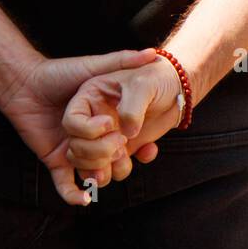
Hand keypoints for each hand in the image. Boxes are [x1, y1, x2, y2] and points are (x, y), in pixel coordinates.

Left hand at [0, 48, 158, 206]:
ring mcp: (74, 149)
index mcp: (105, 119)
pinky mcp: (55, 160)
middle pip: (112, 160)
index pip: (127, 139)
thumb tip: (151, 54)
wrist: (24, 83)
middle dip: (116, 161)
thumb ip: (122, 60)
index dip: (135, 145)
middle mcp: (92, 136)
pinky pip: (66, 185)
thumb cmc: (59, 72)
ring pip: (93, 174)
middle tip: (116, 150)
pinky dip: (74, 195)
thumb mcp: (95, 67)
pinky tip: (85, 199)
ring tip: (101, 170)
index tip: (140, 144)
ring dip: (99, 177)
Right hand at [61, 56, 184, 180]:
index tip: (110, 123)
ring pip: (90, 165)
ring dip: (106, 169)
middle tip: (120, 145)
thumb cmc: (155, 78)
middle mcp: (93, 120)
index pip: (71, 121)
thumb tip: (127, 135)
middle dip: (97, 153)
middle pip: (76, 148)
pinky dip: (125, 169)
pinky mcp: (121, 150)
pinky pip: (113, 170)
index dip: (87, 129)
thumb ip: (131, 108)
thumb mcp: (142, 84)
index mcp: (90, 97)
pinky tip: (148, 151)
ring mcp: (105, 137)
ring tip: (125, 156)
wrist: (176, 89)